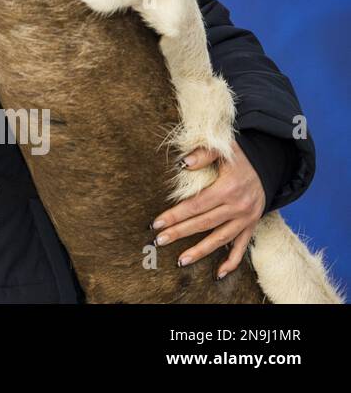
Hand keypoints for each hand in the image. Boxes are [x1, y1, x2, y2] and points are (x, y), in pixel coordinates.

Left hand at [149, 139, 265, 278]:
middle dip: (179, 233)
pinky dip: (232, 262)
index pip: (196, 205)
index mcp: (228, 188)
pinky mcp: (252, 226)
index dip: (175, 215)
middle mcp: (238, 207)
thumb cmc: (238, 157)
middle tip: (159, 241)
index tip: (156, 223)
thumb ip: (202, 154)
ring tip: (181, 261)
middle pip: (204, 224)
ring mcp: (246, 219)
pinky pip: (242, 248)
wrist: (266, 166)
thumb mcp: (223, 149)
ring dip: (200, 251)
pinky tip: (219, 274)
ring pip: (220, 239)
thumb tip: (182, 163)